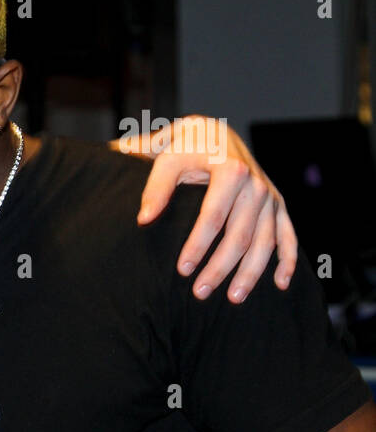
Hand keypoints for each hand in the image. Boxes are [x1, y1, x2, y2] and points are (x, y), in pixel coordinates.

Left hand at [122, 115, 297, 301]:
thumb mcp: (166, 158)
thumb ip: (155, 187)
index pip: (213, 216)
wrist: (214, 132)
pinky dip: (287, 259)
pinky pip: (288, 235)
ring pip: (266, 241)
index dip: (198, 245)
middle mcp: (256, 184)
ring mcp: (270, 196)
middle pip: (241, 235)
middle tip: (199, 293)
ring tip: (233, 298)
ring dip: (252, 272)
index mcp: (230, 170)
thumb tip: (143, 219)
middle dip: (221, 267)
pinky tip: (280, 284)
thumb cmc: (184, 147)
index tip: (181, 270)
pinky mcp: (278, 204)